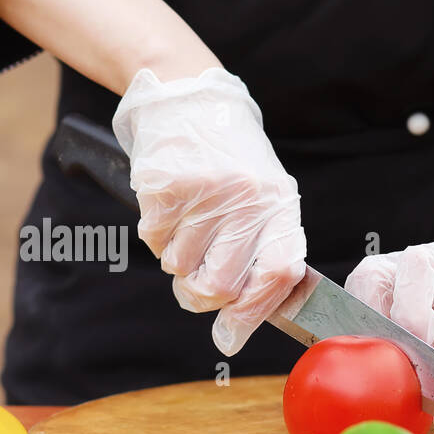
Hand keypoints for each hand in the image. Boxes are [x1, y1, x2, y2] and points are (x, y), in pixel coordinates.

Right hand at [112, 67, 306, 354]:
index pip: (278, 274)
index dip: (254, 313)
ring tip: (188, 224)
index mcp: (279, 204)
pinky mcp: (166, 186)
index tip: (230, 336)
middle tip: (197, 281)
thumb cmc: (229, 159)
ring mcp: (206, 193)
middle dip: (203, 296)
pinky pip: (155, 242)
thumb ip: (257, 258)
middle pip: (221, 286)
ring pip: (181, 268)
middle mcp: (247, 199)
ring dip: (177, 259)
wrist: (188, 97)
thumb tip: (230, 336)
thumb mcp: (261, 197)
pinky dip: (157, 236)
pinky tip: (170, 208)